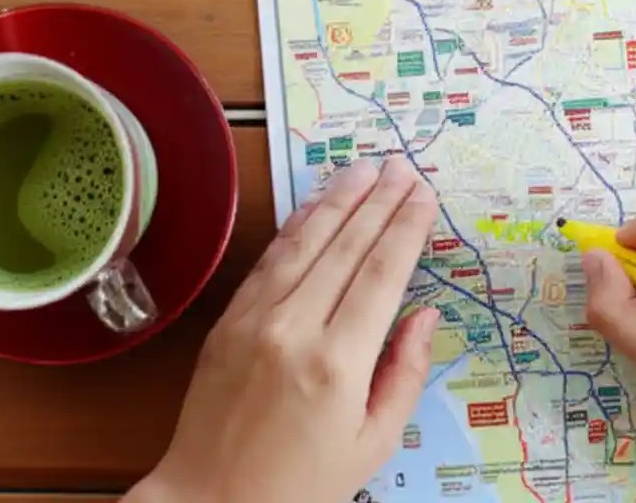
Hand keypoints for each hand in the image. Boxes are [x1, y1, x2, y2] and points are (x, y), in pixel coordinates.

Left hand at [126, 158, 439, 502]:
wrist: (210, 502)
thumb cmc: (301, 484)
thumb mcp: (373, 443)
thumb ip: (405, 373)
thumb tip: (425, 312)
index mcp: (338, 364)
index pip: (382, 275)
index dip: (406, 229)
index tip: (424, 195)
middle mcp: (294, 330)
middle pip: (346, 248)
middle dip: (379, 201)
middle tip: (403, 166)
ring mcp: (255, 321)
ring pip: (304, 244)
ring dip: (338, 200)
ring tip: (366, 168)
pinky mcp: (228, 322)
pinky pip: (269, 261)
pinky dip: (296, 228)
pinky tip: (317, 205)